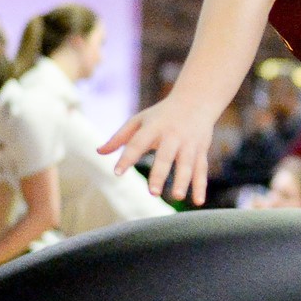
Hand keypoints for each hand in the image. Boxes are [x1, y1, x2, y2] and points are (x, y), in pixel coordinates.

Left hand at [100, 94, 218, 204]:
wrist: (196, 100)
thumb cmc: (161, 114)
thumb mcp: (139, 120)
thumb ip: (120, 137)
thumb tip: (99, 152)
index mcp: (154, 127)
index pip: (138, 143)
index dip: (127, 158)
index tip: (117, 173)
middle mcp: (172, 135)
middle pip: (165, 156)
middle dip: (160, 174)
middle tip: (152, 193)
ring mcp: (189, 143)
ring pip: (187, 164)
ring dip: (183, 181)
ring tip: (176, 196)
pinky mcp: (201, 150)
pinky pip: (201, 169)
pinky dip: (201, 186)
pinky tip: (198, 201)